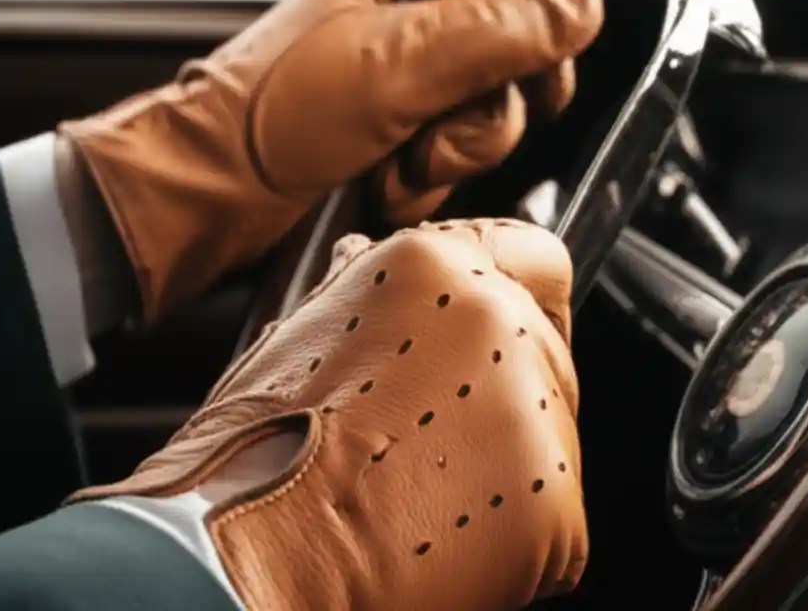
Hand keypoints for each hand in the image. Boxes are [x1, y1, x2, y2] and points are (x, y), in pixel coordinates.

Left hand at [59, 0, 603, 321]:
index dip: (528, 43)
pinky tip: (379, 188)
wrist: (205, 197)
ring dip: (443, 161)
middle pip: (502, 71)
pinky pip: (442, 166)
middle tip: (429, 132)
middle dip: (474, 121)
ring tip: (388, 166)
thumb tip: (583, 4)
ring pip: (476, 128)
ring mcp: (392, 93)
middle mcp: (399, 32)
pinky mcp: (383, 145)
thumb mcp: (395, 63)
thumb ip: (495, 32)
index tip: (526, 82)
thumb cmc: (266, 118)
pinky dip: (419, 187)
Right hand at [71, 219, 585, 609]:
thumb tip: (370, 264)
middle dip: (500, 392)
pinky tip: (434, 534)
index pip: (535, 257)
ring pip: (547, 442)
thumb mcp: (297, 336)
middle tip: (428, 437)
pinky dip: (508, 536)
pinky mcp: (555, 506)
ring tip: (413, 489)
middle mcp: (504, 325)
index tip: (511, 327)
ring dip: (498, 465)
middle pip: (545, 356)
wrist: (251, 550)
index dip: (523, 294)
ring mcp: (538, 417)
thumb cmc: (253, 453)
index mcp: (441, 270)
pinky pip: (552, 522)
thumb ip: (362, 293)